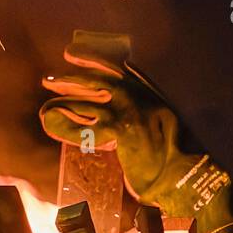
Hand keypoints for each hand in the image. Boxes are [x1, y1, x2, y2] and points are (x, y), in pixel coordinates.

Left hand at [39, 31, 232, 232]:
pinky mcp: (122, 128)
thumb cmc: (177, 164)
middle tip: (51, 78)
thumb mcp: (163, 135)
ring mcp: (132, 110)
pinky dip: (65, 123)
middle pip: (101, 79)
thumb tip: (121, 133)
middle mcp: (141, 97)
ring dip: (63, 97)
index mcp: (152, 97)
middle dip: (74, 76)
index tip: (77, 55)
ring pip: (89, 97)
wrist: (186, 176)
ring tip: (46, 103)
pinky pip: (84, 124)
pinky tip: (51, 121)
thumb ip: (144, 126)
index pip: (122, 72)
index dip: (96, 62)